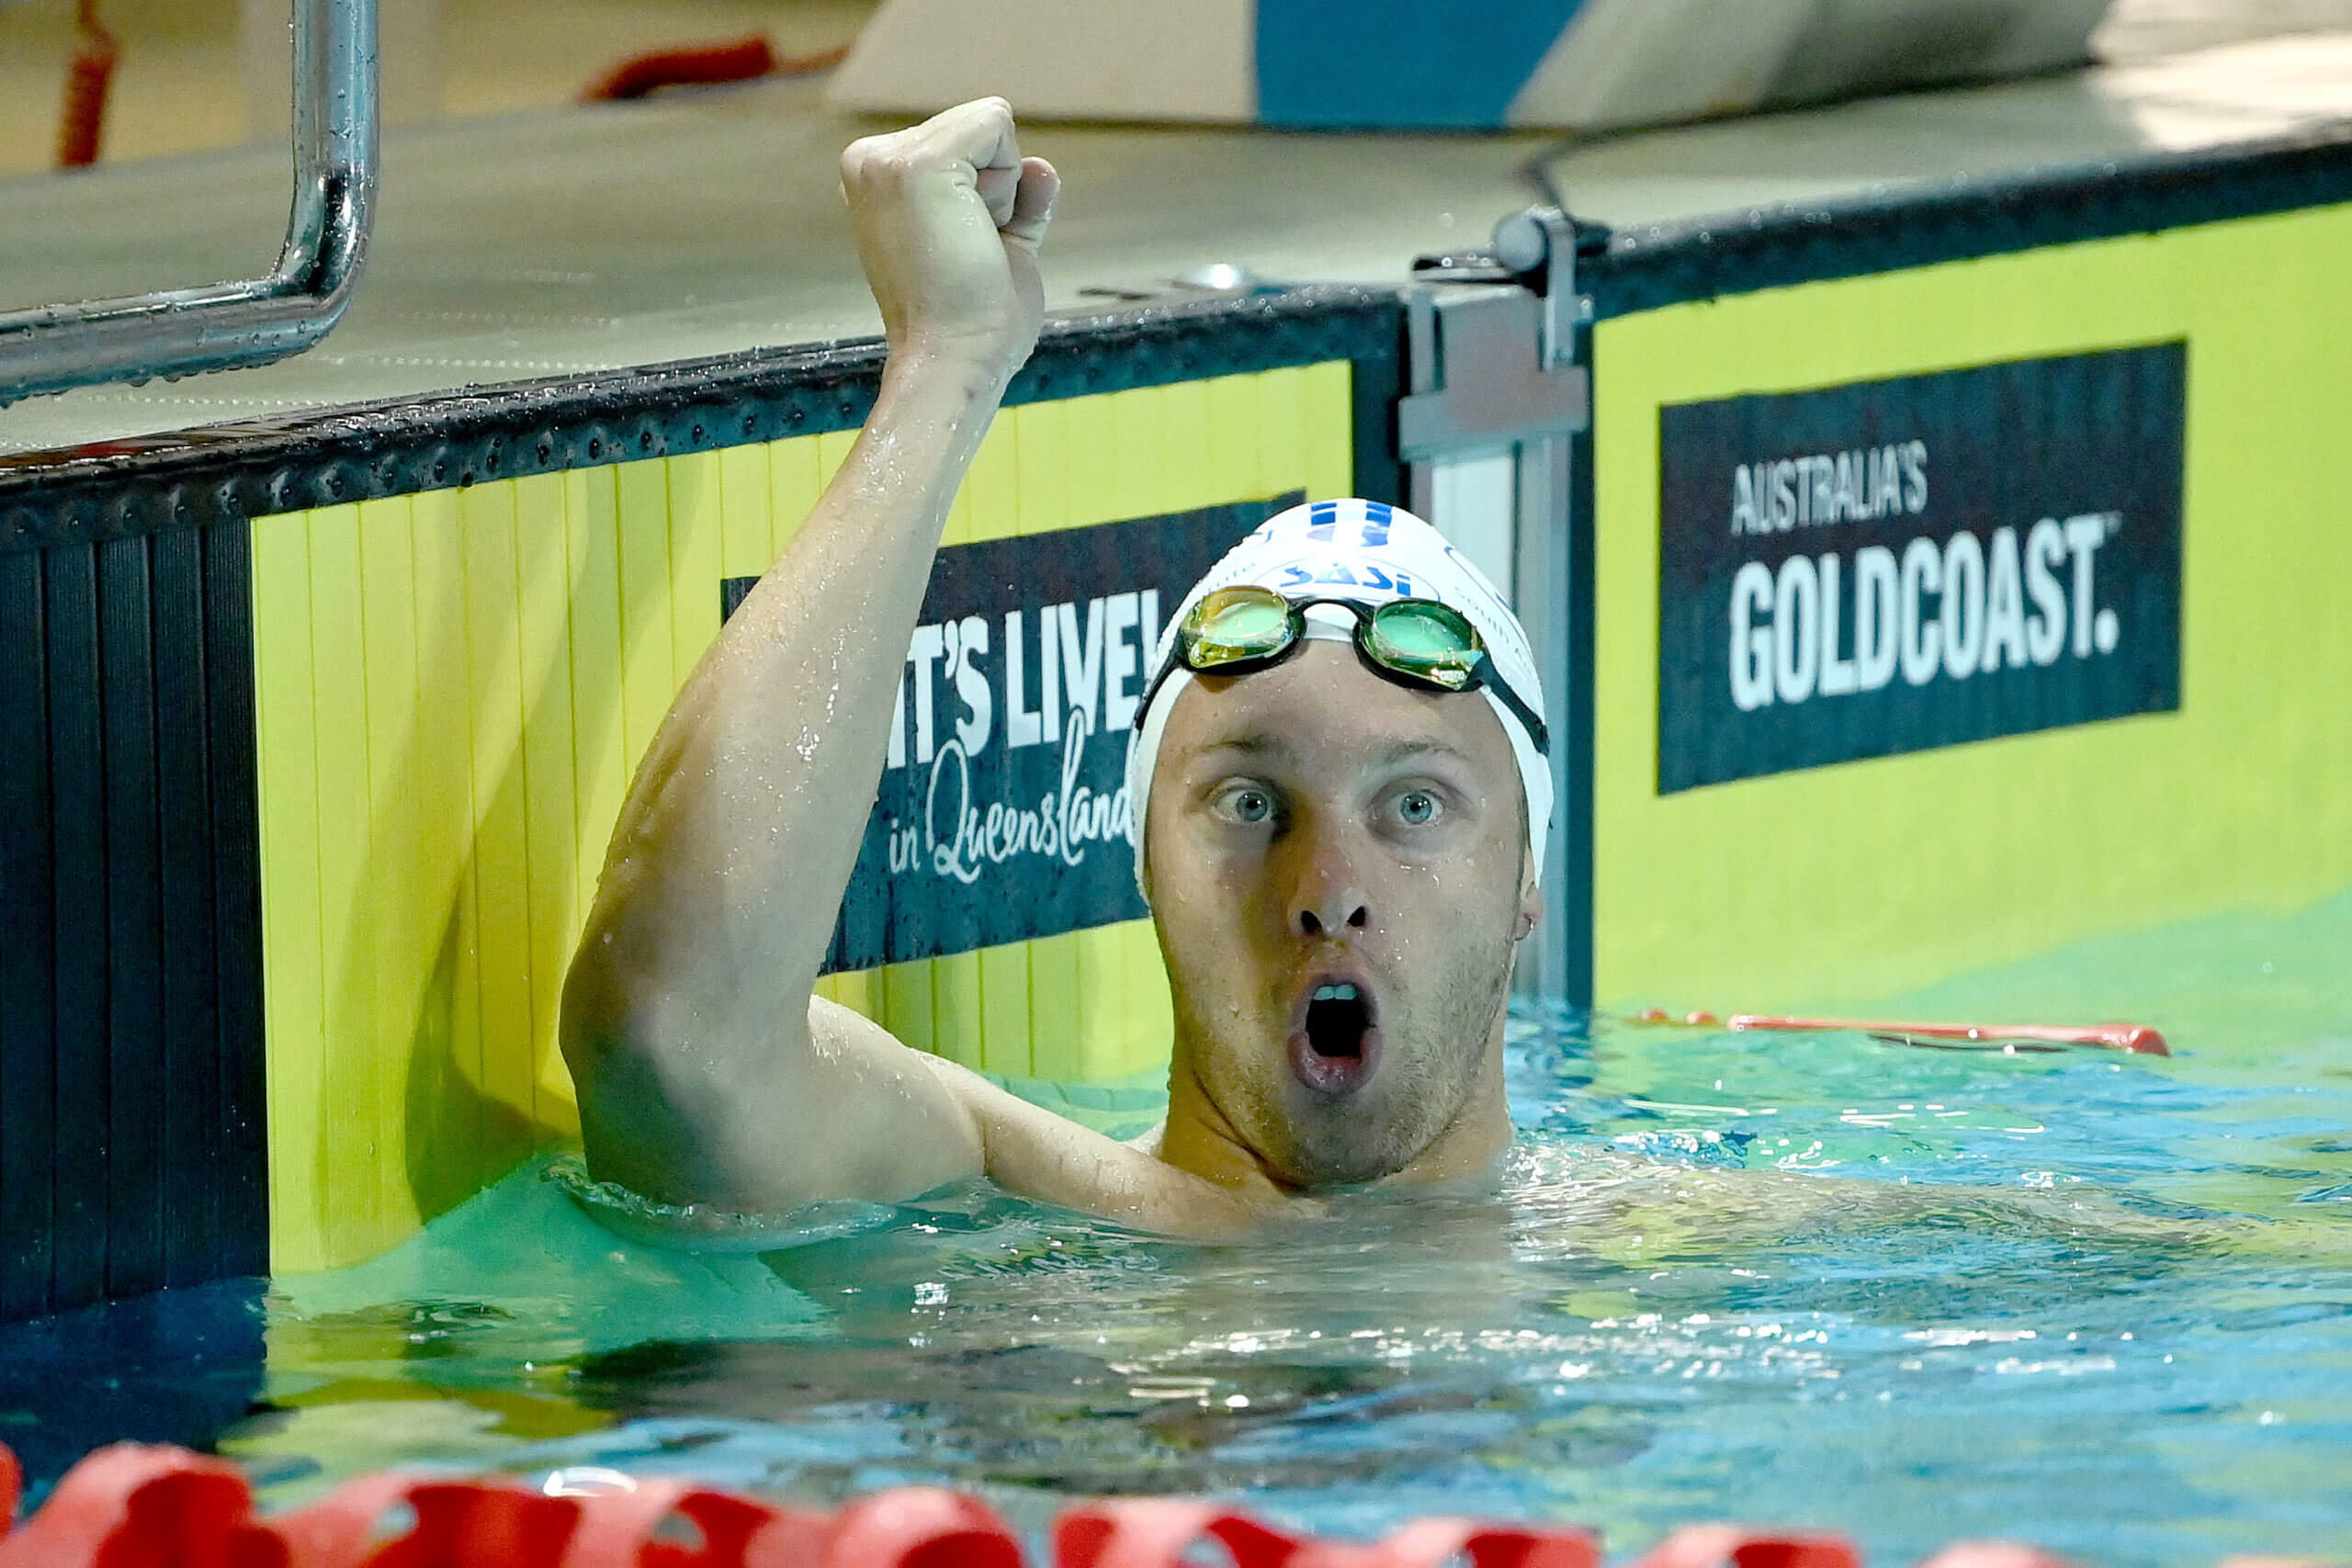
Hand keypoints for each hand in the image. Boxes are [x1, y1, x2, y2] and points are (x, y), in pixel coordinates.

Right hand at [840, 96, 1059, 384]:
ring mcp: (885, 159)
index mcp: (877, 180)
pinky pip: (996, 123)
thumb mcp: (1001, 248)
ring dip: (1002, 189)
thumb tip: (1040, 167)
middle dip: (997, 188)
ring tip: (967, 246)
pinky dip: (1007, 178)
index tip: (963, 250)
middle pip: (978, 128)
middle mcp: (869, 160)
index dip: (990, 195)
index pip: (964, 142)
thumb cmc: (975, 323)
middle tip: (967, 251)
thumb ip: (1018, 204)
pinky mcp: (915, 164)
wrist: (954, 360)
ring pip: (989, 126)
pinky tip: (975, 230)